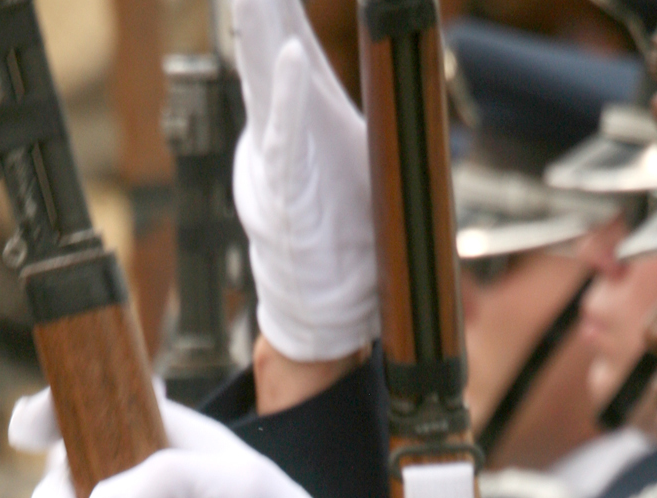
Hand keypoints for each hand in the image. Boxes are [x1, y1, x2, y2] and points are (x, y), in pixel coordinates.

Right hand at [232, 0, 377, 362]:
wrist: (329, 307)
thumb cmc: (346, 237)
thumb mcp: (365, 153)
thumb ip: (363, 108)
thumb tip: (398, 66)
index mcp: (301, 113)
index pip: (289, 33)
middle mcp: (279, 127)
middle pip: (264, 44)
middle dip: (259, 1)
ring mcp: (276, 159)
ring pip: (262, 82)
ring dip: (258, 28)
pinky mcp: (286, 193)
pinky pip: (284, 141)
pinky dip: (288, 100)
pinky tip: (288, 58)